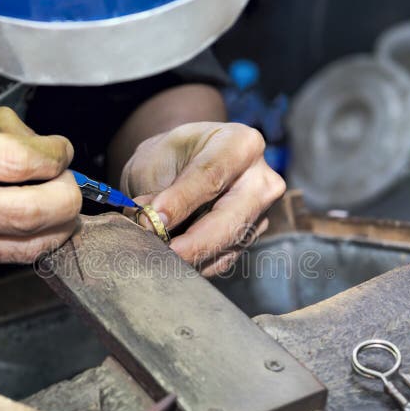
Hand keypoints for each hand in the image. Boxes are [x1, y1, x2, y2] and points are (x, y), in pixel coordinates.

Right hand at [0, 106, 79, 289]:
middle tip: (72, 187)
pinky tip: (28, 225)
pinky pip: (0, 260)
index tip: (61, 153)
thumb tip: (41, 144)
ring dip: (59, 228)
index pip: (12, 160)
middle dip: (69, 199)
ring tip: (62, 209)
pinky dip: (28, 242)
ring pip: (23, 247)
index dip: (53, 158)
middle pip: (28, 211)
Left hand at [121, 122, 284, 275]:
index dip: (182, 201)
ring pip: (227, 245)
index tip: (154, 219)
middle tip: (161, 253)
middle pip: (230, 220)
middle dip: (193, 243)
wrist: (184, 165)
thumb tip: (149, 223)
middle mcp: (261, 181)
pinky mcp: (249, 241)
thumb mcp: (157, 160)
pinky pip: (222, 261)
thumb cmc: (172, 156)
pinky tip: (171, 261)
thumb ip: (155, 191)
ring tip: (155, 253)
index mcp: (241, 145)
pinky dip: (194, 265)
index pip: (211, 176)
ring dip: (190, 257)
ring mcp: (259, 214)